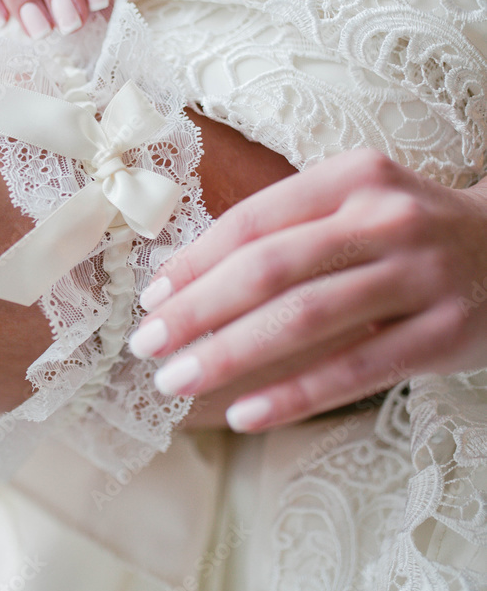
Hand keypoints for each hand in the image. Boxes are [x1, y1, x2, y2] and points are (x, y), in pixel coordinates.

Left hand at [130, 148, 486, 431]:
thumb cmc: (408, 228)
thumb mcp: (357, 201)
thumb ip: (291, 226)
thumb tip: (194, 273)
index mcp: (354, 177)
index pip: (255, 218)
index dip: (196, 259)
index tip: (153, 295)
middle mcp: (386, 219)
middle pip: (271, 268)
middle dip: (197, 309)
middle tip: (148, 343)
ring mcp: (419, 276)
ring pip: (306, 319)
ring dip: (231, 354)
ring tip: (177, 380)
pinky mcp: (443, 334)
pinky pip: (355, 370)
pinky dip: (295, 395)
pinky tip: (246, 413)